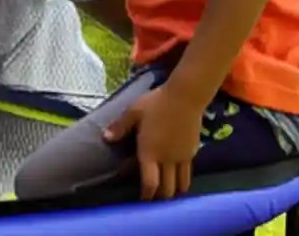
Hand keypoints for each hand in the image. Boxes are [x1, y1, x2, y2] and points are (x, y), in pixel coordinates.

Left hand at [102, 84, 206, 199]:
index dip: (146, 196)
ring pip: (181, 184)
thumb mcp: (133, 112)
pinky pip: (188, 172)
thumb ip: (120, 127)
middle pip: (167, 190)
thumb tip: (105, 138)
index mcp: (150, 152)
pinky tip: (176, 175)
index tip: (141, 201)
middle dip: (159, 198)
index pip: (150, 184)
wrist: (186, 96)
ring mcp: (182, 157)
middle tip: (152, 198)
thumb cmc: (156, 103)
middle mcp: (168, 159)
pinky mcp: (193, 152)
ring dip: (173, 191)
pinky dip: (182, 179)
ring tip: (166, 191)